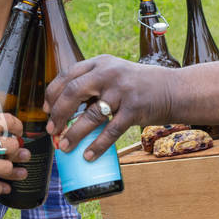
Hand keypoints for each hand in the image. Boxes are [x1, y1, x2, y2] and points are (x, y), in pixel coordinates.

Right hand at [0, 112, 27, 195]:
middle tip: (22, 153)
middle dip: (19, 150)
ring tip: (22, 172)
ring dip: (16, 171)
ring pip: (8, 168)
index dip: (18, 126)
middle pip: (13, 145)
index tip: (19, 131)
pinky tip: (4, 188)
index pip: (7, 121)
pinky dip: (1, 189)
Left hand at [44, 56, 176, 158]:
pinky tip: (88, 155)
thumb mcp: (114, 74)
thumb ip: (93, 84)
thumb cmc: (138, 85)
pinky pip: (111, 131)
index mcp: (100, 63)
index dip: (52, 94)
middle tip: (51, 130)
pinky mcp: (135, 109)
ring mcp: (122, 91)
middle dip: (57, 114)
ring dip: (74, 133)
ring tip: (63, 146)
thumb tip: (64, 110)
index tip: (46, 110)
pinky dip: (97, 146)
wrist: (173, 89)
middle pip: (73, 92)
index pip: (67, 75)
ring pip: (90, 115)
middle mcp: (109, 73)